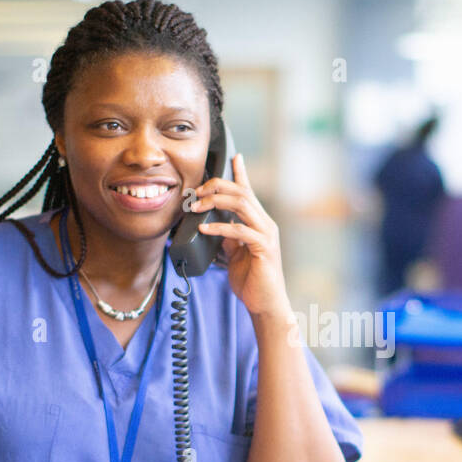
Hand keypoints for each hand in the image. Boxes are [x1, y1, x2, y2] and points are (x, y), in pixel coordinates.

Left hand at [191, 154, 292, 319]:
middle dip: (216, 186)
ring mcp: (266, 234)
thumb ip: (228, 237)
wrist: (265, 304)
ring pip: (242, 204)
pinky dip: (220, 227)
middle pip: (242, 191)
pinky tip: (205, 228)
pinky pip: (240, 231)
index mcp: (259, 223)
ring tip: (196, 207)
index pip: (249, 191)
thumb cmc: (252, 280)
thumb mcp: (235, 254)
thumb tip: (212, 224)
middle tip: (195, 193)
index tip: (234, 156)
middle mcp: (265, 224)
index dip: (241, 172)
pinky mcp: (264, 248)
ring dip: (215, 201)